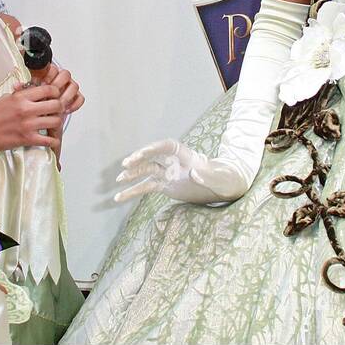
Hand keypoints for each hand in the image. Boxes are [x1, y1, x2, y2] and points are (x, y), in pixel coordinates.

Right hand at [0, 82, 64, 159]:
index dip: (55, 91)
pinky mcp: (28, 139)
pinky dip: (53, 140)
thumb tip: (32, 88)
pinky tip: (51, 138)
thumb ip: (21, 93)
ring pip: (55, 121)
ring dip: (57, 122)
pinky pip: (49, 140)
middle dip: (59, 106)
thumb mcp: (6, 98)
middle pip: (56, 104)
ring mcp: (28, 125)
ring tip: (53, 123)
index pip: (47, 89)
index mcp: (21, 98)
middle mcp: (26, 110)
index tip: (55, 95)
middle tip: (57, 109)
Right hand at [114, 140, 250, 204]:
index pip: (167, 146)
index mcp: (187, 155)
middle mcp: (174, 162)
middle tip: (126, 164)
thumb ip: (209, 175)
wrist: (224, 187)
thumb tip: (195, 173)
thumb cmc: (225, 178)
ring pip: (146, 171)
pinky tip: (119, 197)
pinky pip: (146, 187)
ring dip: (132, 175)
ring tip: (118, 180)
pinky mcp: (165, 186)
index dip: (155, 148)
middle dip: (139, 159)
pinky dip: (133, 192)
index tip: (143, 152)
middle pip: (153, 157)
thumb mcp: (221, 178)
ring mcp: (168, 173)